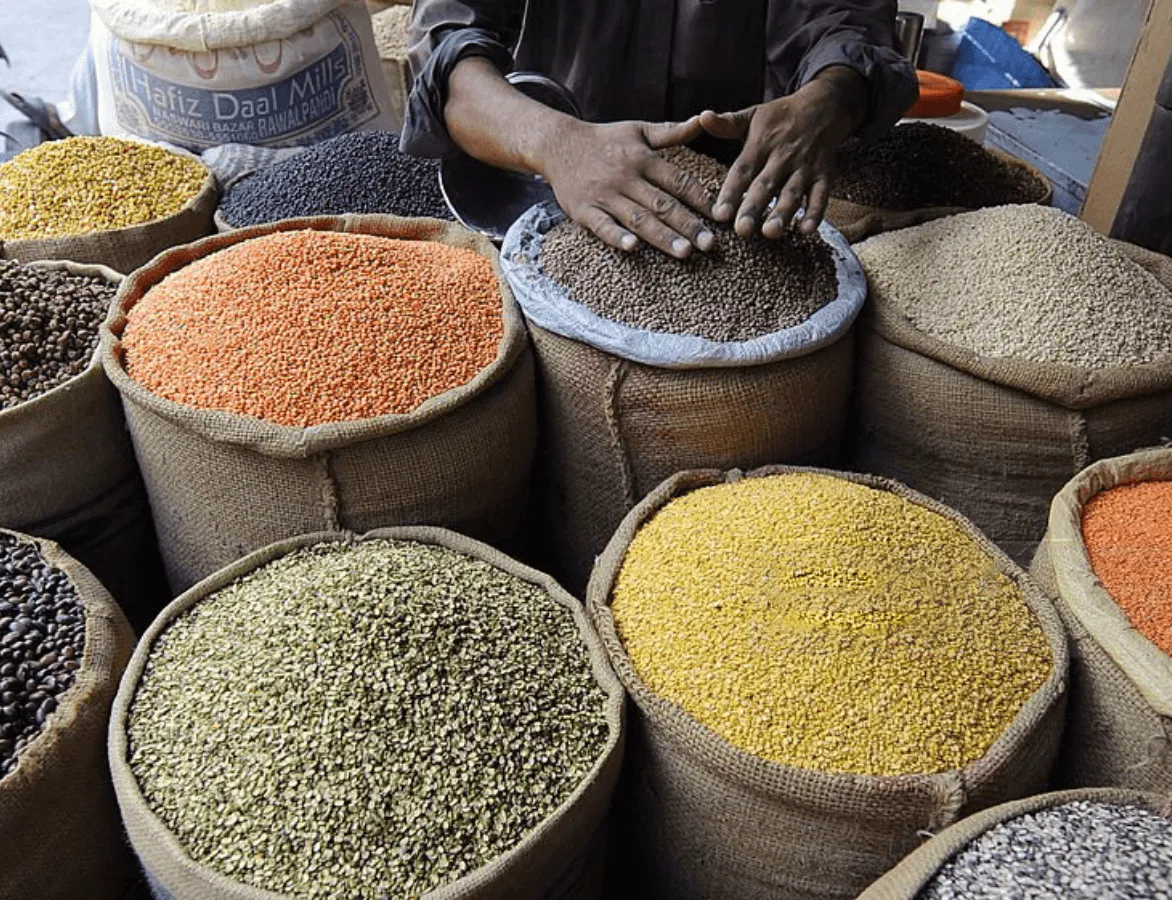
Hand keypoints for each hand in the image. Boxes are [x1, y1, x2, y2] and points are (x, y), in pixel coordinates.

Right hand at [535, 118, 715, 258]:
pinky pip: (602, 226)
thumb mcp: (638, 130)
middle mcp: (626, 177)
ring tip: (684, 253)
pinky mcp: (584, 210)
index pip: (678, 180)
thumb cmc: (605, 139)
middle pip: (662, 204)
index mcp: (643, 158)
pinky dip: (616, 236)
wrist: (559, 145)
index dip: (701, 198)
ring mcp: (605, 195)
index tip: (720, 216)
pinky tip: (632, 248)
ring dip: (662, 236)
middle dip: (688, 225)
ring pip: (638, 218)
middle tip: (710, 245)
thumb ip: (672, 132)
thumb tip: (704, 120)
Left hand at [700, 67, 866, 237]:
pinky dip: (815, 213)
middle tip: (741, 231)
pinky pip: (821, 196)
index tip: (719, 214)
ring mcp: (805, 167)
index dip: (731, 192)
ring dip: (783, 213)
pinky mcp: (824, 175)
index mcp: (760, 144)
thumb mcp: (752, 115)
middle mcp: (782, 157)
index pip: (742, 171)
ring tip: (770, 233)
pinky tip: (805, 231)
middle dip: (754, 208)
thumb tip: (702, 118)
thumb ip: (726, 124)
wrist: (824, 106)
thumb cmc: (780, 117)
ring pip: (792, 193)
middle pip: (766, 185)